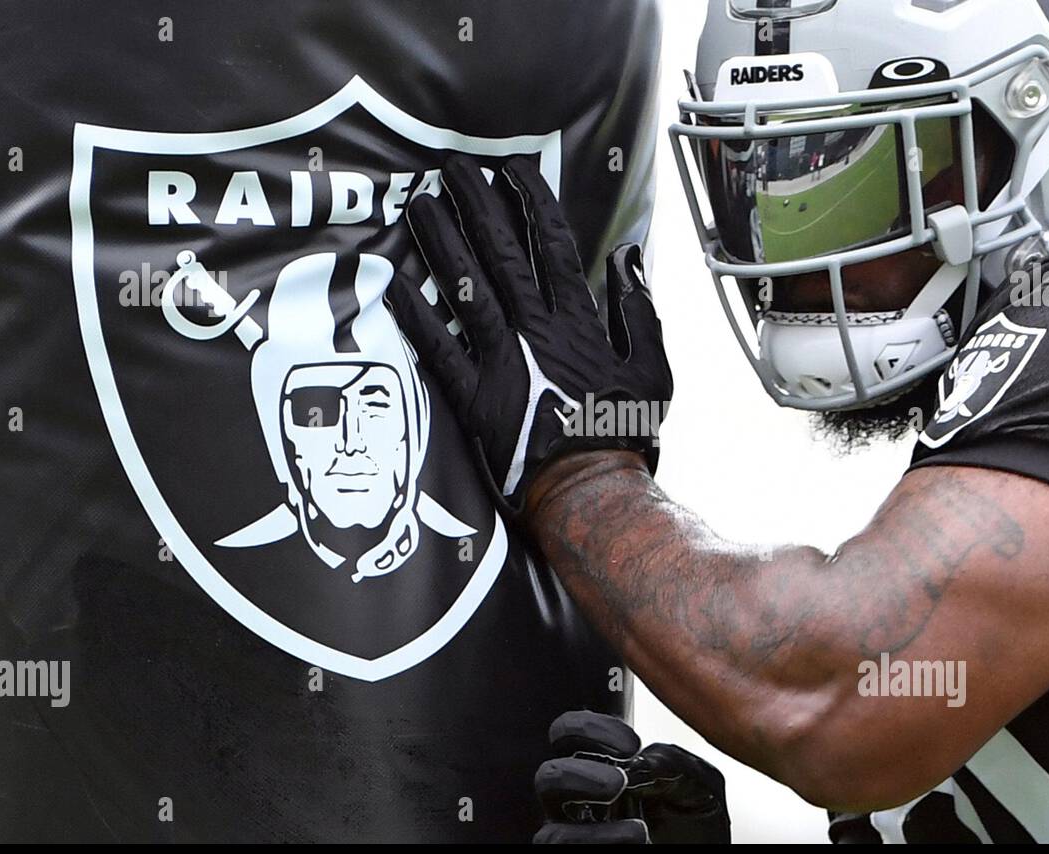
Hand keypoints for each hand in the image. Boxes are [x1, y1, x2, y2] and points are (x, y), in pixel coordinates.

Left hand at [389, 153, 671, 515]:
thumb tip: (627, 257)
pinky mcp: (473, 396)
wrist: (590, 490)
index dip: (531, 204)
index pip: (552, 247)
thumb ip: (638, 309)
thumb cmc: (624, 432)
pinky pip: (438, 348)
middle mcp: (535, 330)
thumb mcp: (654, 368)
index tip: (511, 172)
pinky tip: (394, 285)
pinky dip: (417, 316)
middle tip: (452, 169)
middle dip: (476, 206)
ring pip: (465, 288)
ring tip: (419, 205)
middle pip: (500, 255)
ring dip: (440, 244)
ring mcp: (501, 361)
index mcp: (579, 321)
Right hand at [533, 710, 730, 843]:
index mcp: (601, 768)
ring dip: (589, 832)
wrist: (704, 851)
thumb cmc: (696, 824)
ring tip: (637, 827)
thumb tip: (639, 763)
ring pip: (551, 833)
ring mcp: (580, 836)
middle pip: (548, 778)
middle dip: (578, 775)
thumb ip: (670, 762)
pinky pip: (566, 850)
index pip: (568, 734)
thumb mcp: (697, 783)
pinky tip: (638, 839)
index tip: (630, 744)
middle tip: (619, 782)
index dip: (589, 729)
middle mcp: (582, 803)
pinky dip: (602, 843)